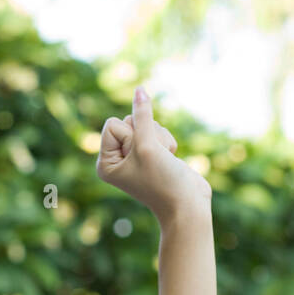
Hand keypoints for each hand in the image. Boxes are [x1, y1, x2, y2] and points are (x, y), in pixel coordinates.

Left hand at [96, 88, 210, 223]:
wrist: (188, 205)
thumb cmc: (163, 180)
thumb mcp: (148, 144)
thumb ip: (143, 114)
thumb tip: (139, 89)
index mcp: (105, 163)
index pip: (112, 124)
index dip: (131, 136)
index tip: (140, 159)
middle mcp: (117, 159)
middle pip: (128, 121)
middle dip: (147, 136)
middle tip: (153, 160)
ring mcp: (135, 156)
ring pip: (146, 124)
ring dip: (159, 139)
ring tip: (163, 161)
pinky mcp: (152, 154)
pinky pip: (158, 131)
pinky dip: (167, 143)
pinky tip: (170, 160)